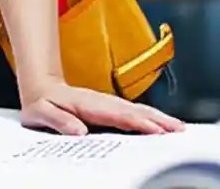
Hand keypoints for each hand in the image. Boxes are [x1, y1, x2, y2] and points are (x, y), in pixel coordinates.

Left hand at [19, 80, 185, 135]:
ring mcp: (107, 103)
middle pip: (134, 111)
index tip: (156, 130)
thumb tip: (78, 131)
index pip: (117, 114)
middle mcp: (101, 102)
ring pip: (137, 110)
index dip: (137, 122)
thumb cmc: (40, 103)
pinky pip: (134, 113)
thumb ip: (58, 120)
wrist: (40, 88)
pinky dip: (151, 118)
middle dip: (157, 119)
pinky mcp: (110, 108)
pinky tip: (164, 126)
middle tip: (179, 130)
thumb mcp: (40, 112)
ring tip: (179, 128)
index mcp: (86, 104)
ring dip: (159, 118)